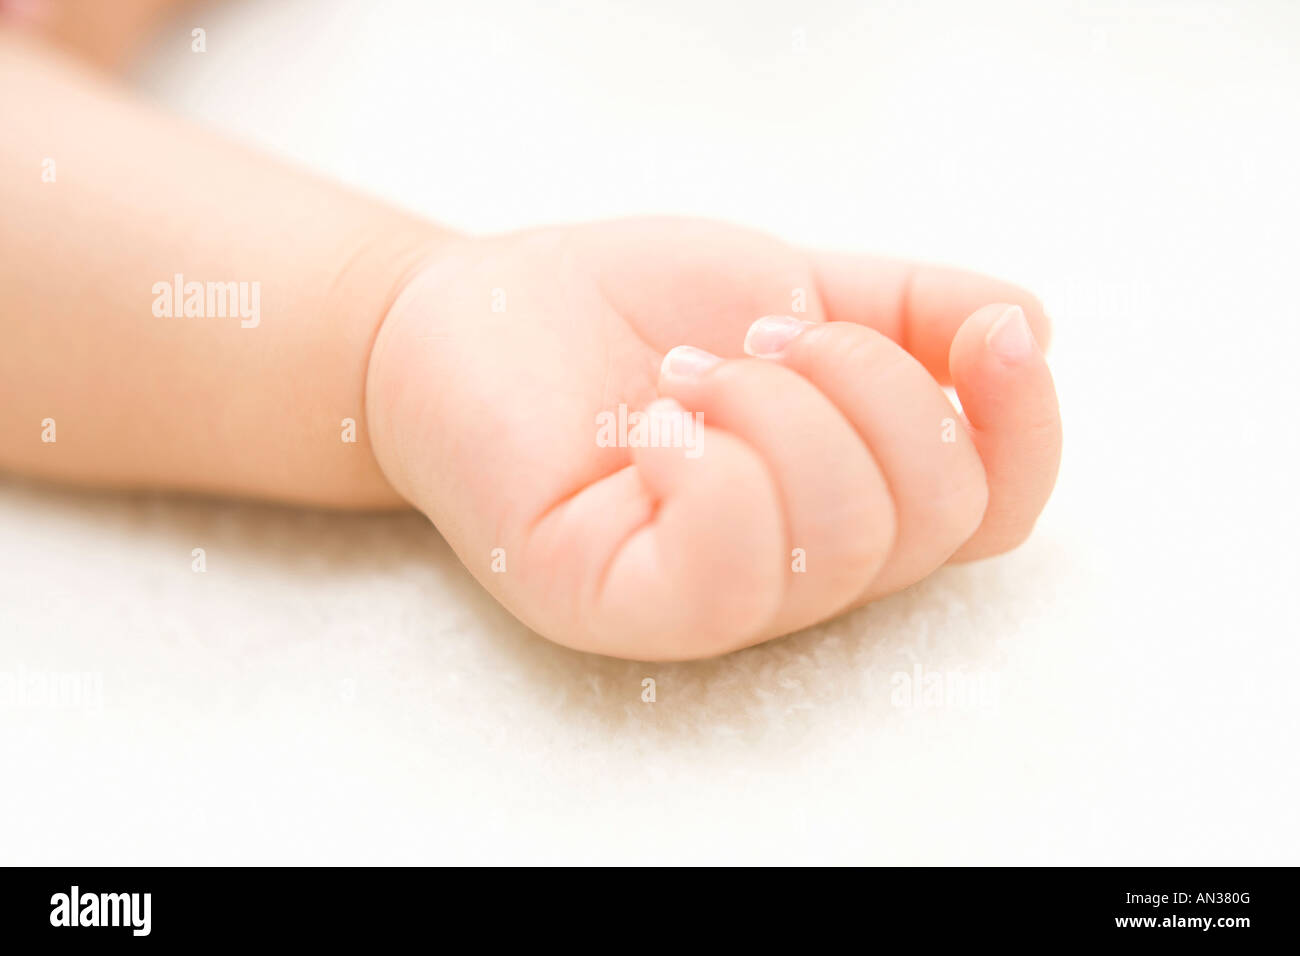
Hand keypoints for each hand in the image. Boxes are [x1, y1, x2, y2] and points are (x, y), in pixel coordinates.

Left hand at [366, 218, 1060, 659]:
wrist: (470, 314)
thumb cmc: (626, 309)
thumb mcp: (795, 279)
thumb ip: (911, 307)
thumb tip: (1026, 325)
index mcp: (850, 491)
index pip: (993, 506)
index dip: (1023, 425)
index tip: (995, 333)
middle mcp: (797, 562)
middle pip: (932, 517)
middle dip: (868, 384)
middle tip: (759, 334)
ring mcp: (712, 600)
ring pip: (844, 540)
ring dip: (779, 410)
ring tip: (689, 373)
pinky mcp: (622, 607)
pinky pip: (729, 571)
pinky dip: (710, 466)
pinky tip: (652, 428)